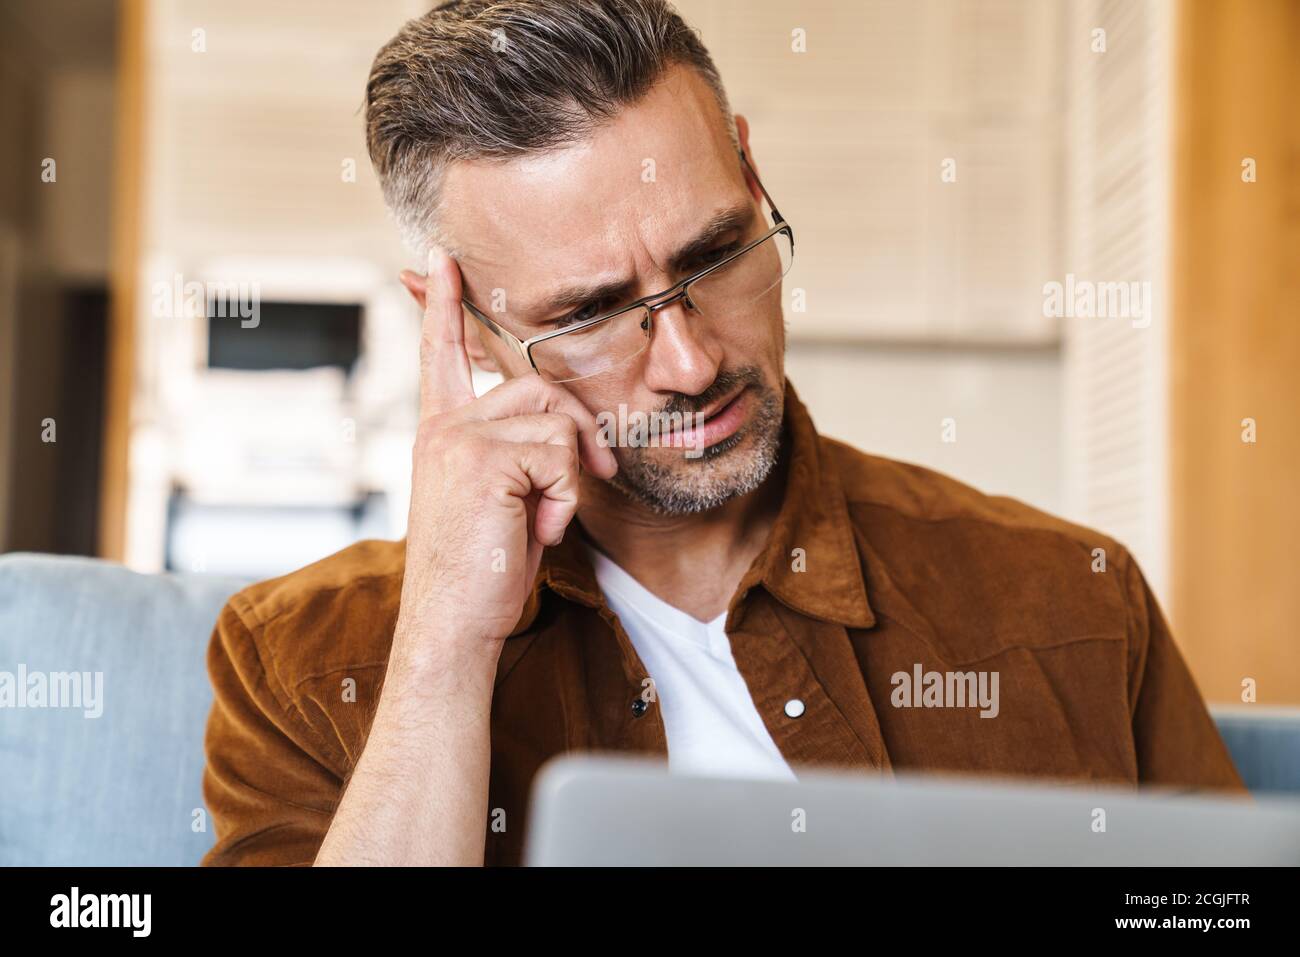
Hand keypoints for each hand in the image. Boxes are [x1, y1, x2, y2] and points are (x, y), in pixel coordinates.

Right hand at [393, 248, 617, 660]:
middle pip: (539, 387)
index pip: (442, 355)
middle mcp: (444, 426)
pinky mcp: (483, 458)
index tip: (442, 258)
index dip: (444, 305)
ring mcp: (460, 438)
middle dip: (578, 434)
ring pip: (557, 421)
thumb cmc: (483, 567)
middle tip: (590, 480)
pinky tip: (538, 529)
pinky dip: (565, 498)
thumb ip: (521, 454)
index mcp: (442, 431)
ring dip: (569, 475)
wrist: (454, 622)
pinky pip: (561, 454)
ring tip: (543, 518)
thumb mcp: (503, 499)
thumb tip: (573, 435)